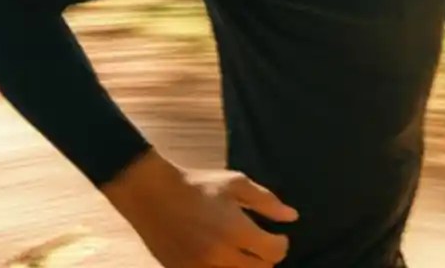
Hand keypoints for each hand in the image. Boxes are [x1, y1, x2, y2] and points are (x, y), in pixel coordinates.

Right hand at [101, 149, 297, 267]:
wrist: (152, 194)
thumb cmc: (198, 185)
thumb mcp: (236, 184)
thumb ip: (266, 202)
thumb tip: (292, 217)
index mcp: (235, 231)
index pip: (274, 253)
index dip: (281, 245)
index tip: (278, 237)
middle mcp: (220, 255)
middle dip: (265, 258)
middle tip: (260, 245)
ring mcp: (199, 267)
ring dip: (244, 266)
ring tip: (241, 252)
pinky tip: (220, 257)